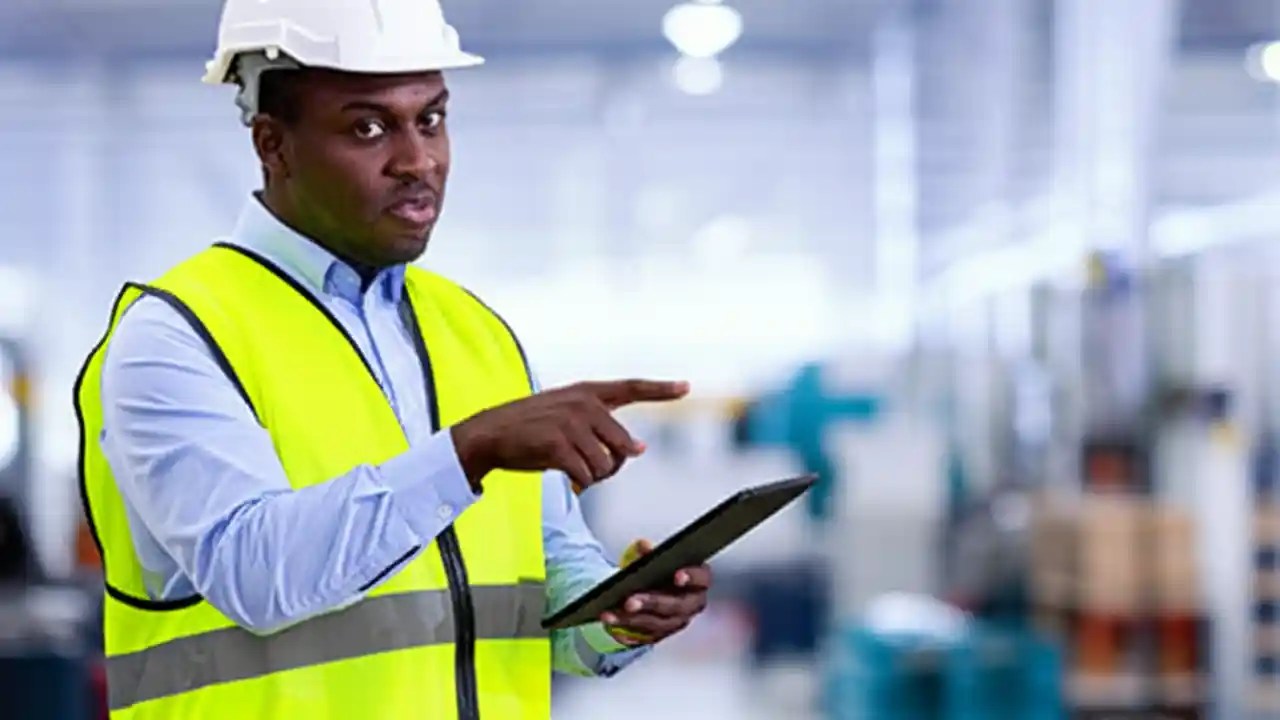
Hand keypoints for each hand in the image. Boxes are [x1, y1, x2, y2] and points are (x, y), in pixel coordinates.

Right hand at [451, 379, 689, 490]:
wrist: (489, 434)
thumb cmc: (530, 429)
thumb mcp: (567, 417)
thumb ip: (602, 428)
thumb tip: (638, 449)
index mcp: (587, 393)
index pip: (631, 387)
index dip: (661, 389)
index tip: (686, 387)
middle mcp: (583, 404)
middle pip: (623, 446)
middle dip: (611, 465)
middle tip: (588, 468)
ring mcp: (571, 423)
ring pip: (606, 465)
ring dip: (593, 477)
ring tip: (573, 471)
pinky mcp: (558, 445)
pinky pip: (586, 475)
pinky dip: (580, 484)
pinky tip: (568, 480)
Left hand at [600, 539, 710, 646]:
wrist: (657, 588)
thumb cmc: (662, 571)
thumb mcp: (658, 559)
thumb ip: (651, 553)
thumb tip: (643, 547)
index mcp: (699, 581)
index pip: (702, 579)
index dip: (691, 577)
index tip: (677, 576)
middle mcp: (692, 604)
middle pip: (676, 606)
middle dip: (652, 603)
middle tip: (630, 601)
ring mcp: (678, 621)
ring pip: (657, 624)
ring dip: (632, 619)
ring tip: (610, 614)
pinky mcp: (662, 633)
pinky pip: (645, 635)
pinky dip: (626, 629)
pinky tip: (611, 621)